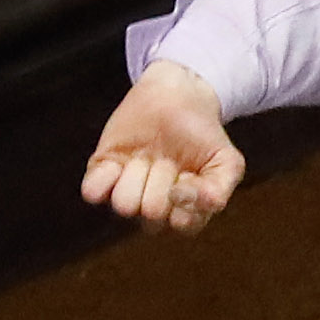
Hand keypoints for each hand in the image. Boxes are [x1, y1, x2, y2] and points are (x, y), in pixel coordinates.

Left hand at [79, 63, 242, 231]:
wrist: (175, 95)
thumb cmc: (202, 133)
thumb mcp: (227, 161)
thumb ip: (220, 191)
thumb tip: (191, 201)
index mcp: (184, 212)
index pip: (182, 224)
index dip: (187, 196)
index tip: (190, 172)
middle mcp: (153, 208)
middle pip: (151, 214)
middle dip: (162, 180)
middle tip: (168, 159)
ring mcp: (126, 192)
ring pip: (124, 205)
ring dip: (137, 176)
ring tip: (146, 156)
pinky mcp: (103, 174)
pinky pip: (92, 193)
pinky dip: (104, 178)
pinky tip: (118, 161)